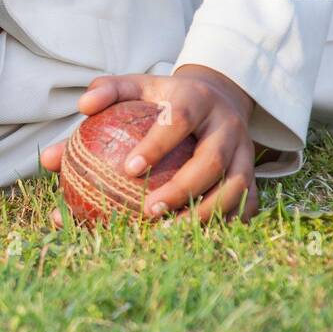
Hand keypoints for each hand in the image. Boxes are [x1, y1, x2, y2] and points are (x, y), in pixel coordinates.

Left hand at [40, 65, 259, 225]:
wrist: (219, 98)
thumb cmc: (163, 99)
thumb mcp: (137, 87)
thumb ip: (107, 93)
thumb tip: (79, 107)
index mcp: (197, 100)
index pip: (179, 120)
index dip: (157, 145)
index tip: (128, 169)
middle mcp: (227, 127)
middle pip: (211, 162)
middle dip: (182, 190)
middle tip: (147, 212)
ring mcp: (245, 154)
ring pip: (233, 190)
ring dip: (202, 216)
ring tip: (165, 235)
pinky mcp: (252, 177)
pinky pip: (244, 207)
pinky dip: (222, 227)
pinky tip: (190, 244)